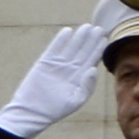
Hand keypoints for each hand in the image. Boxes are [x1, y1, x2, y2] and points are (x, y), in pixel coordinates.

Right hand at [0, 18, 108, 138]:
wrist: (33, 111)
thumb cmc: (56, 109)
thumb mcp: (76, 100)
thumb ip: (87, 86)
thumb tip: (93, 69)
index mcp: (80, 77)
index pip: (92, 60)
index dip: (98, 49)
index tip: (105, 38)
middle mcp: (71, 69)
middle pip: (84, 51)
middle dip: (92, 40)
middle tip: (100, 28)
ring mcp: (58, 64)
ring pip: (71, 47)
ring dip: (79, 37)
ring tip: (87, 27)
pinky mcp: (45, 62)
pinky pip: (54, 48)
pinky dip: (60, 40)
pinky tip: (68, 31)